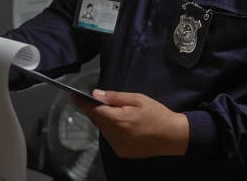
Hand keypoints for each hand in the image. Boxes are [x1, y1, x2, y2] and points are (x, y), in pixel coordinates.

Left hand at [73, 89, 188, 157]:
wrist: (173, 137)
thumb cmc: (156, 114)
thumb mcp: (137, 99)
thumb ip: (114, 97)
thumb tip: (95, 94)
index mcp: (119, 120)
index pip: (93, 110)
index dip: (82, 103)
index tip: (73, 96)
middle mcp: (115, 135)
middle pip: (97, 120)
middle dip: (95, 110)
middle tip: (99, 100)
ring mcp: (118, 146)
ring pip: (102, 129)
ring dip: (104, 120)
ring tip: (116, 113)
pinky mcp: (122, 152)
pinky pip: (110, 137)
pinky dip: (111, 130)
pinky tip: (123, 125)